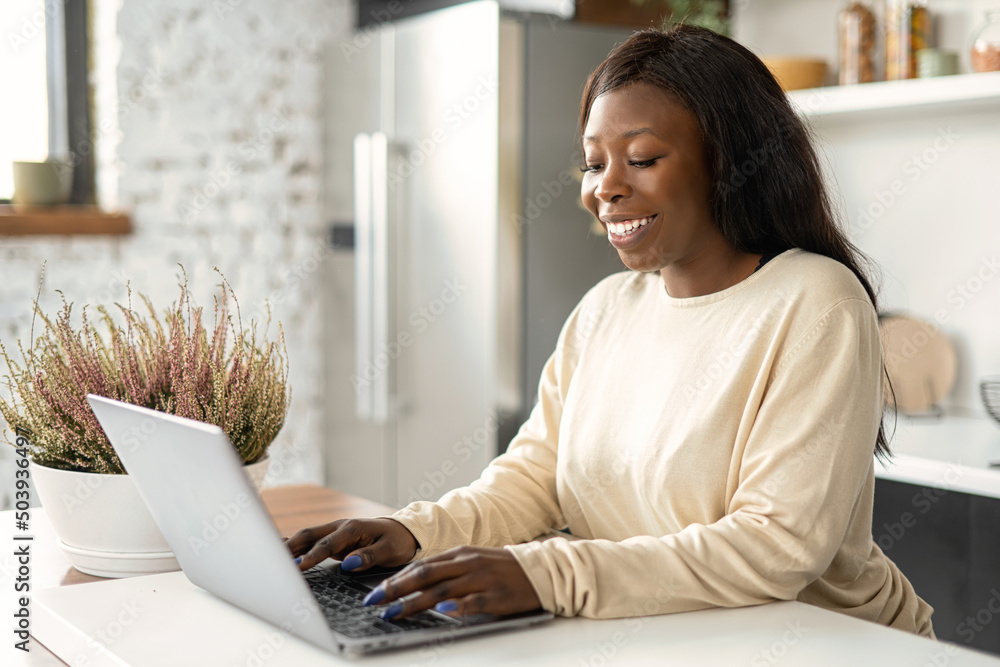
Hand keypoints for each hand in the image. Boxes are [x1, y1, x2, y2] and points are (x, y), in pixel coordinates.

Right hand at [284, 518, 417, 570]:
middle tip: (274, 562)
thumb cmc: (397, 541)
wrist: (404, 531)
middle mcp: (340, 527)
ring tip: (267, 556)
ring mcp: (334, 532)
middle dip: (291, 547)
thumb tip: (348, 563)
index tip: (298, 565)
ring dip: (288, 545)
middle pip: (309, 535)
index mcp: (353, 528)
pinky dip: (295, 545)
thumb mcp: (390, 550)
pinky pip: (310, 541)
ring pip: (306, 536)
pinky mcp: (332, 539)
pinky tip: (280, 551)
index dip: (312, 555)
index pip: (327, 544)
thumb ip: (369, 556)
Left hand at [363, 546, 541, 620]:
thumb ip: (448, 570)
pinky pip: (473, 601)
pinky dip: (457, 607)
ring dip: (415, 602)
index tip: (375, 592)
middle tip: (375, 602)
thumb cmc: (503, 568)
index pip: (421, 566)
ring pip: (442, 589)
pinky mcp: (496, 596)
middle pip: (425, 575)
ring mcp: (481, 579)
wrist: (539, 570)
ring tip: (395, 612)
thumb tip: (416, 582)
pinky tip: (443, 611)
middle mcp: (467, 564)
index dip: (396, 579)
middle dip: (396, 590)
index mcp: (460, 554)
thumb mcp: (473, 561)